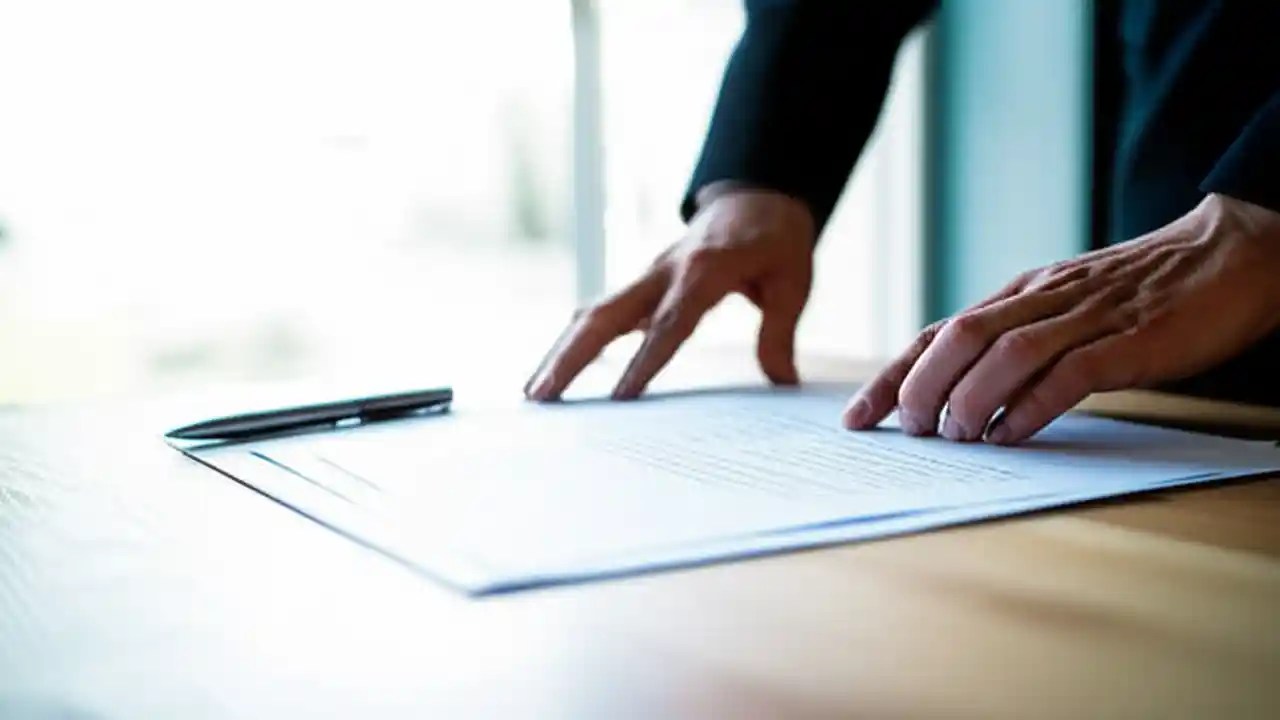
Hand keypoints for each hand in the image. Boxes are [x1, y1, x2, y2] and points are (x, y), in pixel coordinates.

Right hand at [525, 188, 814, 400]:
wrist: (755, 197)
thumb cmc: (774, 239)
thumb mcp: (793, 280)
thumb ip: (780, 331)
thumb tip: (782, 381)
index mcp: (704, 269)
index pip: (669, 321)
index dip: (643, 359)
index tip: (620, 397)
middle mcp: (663, 272)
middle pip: (606, 315)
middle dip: (571, 356)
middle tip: (542, 395)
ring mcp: (646, 278)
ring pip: (592, 315)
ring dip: (561, 352)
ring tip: (534, 394)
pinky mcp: (639, 287)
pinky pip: (599, 316)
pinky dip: (573, 344)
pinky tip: (554, 376)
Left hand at [844, 193, 1279, 443]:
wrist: (1230, 253)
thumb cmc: (1140, 290)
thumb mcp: (1063, 306)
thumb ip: (1017, 340)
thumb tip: (963, 397)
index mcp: (1020, 293)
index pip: (937, 332)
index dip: (892, 374)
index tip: (857, 417)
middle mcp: (1042, 300)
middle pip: (958, 338)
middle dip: (919, 387)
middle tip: (908, 432)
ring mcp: (1087, 317)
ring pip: (1006, 353)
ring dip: (968, 398)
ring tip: (952, 437)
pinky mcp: (1131, 340)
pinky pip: (1070, 373)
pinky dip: (1032, 406)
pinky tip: (1009, 435)